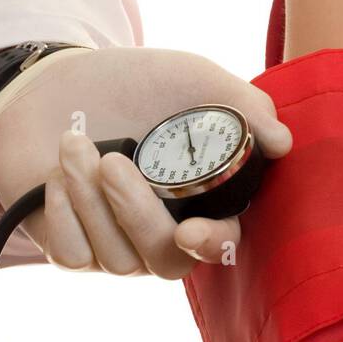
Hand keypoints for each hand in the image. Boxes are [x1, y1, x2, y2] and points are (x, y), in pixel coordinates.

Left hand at [0, 46, 291, 278]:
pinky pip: (72, 256)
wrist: (61, 80)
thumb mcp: (195, 80)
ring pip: (115, 259)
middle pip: (165, 261)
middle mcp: (165, 230)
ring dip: (90, 200)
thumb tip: (283, 142)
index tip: (190, 229)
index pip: (220, 242)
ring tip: (74, 144)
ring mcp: (117, 245)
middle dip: (138, 215)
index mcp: (204, 198)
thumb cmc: (138, 83)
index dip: (212, 243)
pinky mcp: (72, 248)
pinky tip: (59, 174)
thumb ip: (243, 105)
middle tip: (113, 162)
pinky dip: (63, 215)